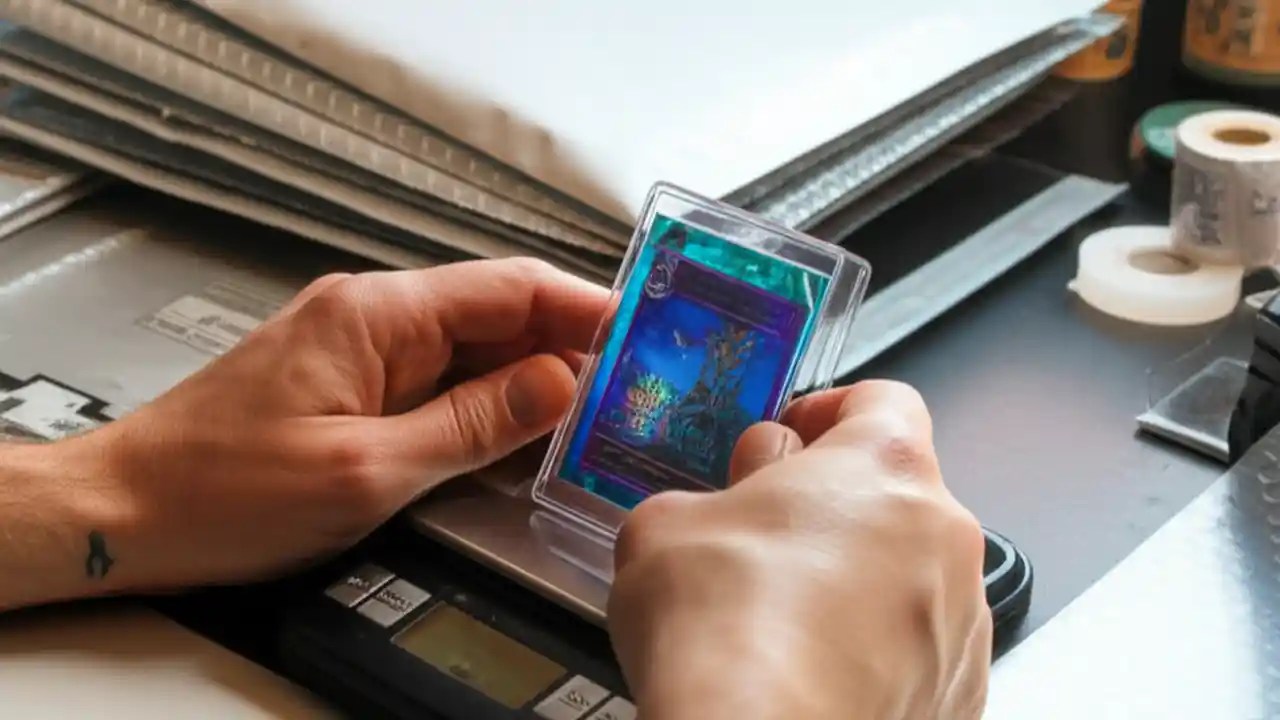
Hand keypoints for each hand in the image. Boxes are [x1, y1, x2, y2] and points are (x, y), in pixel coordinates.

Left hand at [26, 258, 606, 602]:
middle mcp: (370, 318)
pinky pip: (438, 383)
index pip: (507, 288)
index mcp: (375, 315)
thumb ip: (471, 424)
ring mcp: (360, 351)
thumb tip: (555, 385)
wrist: (126, 514)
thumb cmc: (218, 490)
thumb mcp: (367, 469)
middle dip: (569, 343)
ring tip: (593, 409)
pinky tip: (519, 433)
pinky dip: (485, 404)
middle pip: (495, 314)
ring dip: (531, 377)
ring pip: (471, 350)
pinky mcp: (351, 387)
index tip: (640, 329)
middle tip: (632, 381)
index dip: (583, 305)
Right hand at [607, 381, 990, 719]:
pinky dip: (875, 651)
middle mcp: (943, 536)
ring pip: (911, 575)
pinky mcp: (957, 693)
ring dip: (857, 580)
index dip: (830, 411)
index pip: (884, 400)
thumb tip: (725, 506)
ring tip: (783, 617)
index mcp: (886, 466)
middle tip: (767, 532)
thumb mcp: (668, 522)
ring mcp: (961, 622)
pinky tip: (812, 669)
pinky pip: (918, 649)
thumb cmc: (723, 630)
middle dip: (833, 506)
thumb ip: (712, 495)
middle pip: (895, 493)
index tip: (791, 436)